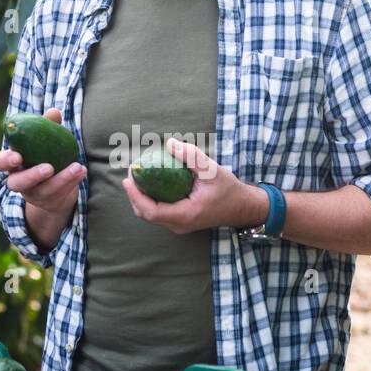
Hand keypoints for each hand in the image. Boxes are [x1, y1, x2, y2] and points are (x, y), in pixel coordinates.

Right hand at [0, 107, 85, 222]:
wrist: (54, 182)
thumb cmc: (44, 152)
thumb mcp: (44, 138)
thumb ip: (46, 126)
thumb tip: (54, 112)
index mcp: (12, 163)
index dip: (5, 161)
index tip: (18, 156)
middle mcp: (18, 180)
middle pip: (15, 184)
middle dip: (31, 176)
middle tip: (48, 168)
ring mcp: (32, 194)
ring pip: (43, 191)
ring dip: (61, 179)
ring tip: (77, 167)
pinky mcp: (48, 202)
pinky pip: (59, 194)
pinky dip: (72, 181)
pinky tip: (82, 171)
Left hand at [122, 137, 265, 233]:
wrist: (242, 207)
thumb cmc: (228, 190)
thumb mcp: (211, 170)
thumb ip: (191, 156)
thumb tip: (169, 144)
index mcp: (185, 215)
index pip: (151, 211)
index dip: (136, 196)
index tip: (129, 179)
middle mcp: (179, 225)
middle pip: (146, 214)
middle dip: (134, 194)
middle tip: (131, 173)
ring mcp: (179, 225)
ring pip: (151, 215)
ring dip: (140, 197)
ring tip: (138, 176)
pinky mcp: (181, 221)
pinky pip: (159, 213)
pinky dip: (150, 199)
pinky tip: (150, 183)